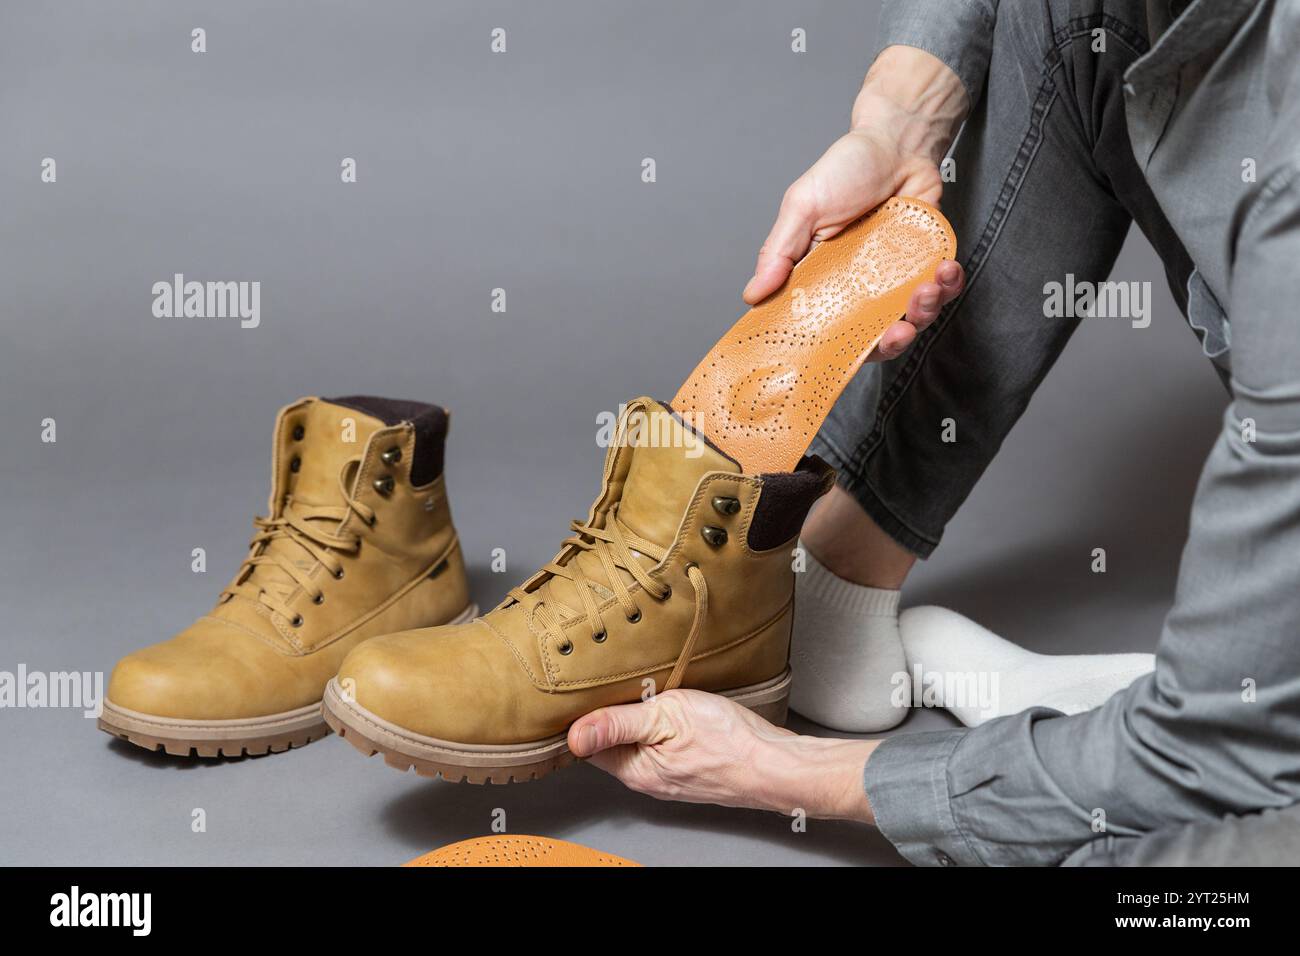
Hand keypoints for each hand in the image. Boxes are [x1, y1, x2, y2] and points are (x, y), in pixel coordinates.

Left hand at [568, 688, 880, 821]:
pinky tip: (675, 710)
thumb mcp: (666, 716)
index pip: (589, 742)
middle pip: (614, 742)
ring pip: (640, 743)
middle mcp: (648, 780)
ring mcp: (671, 778)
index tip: (588, 687)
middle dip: (612, 713)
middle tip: (618, 680)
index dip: (586, 712)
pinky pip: (664, 746)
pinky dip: (663, 727)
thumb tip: (573, 735)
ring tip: (647, 690)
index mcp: (634, 769)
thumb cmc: (729, 741)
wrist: (778, 764)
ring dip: (640, 718)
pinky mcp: (691, 771)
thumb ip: (617, 724)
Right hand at [743, 46, 968, 360]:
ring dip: (925, 312)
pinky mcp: (926, 262)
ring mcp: (895, 277)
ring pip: (913, 317)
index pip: (826, 330)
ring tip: (927, 288)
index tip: (845, 357)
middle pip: (875, 336)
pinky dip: (949, 286)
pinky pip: (943, 290)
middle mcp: (860, 286)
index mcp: (823, 281)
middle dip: (892, 342)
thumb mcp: (802, 208)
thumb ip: (779, 252)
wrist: (896, 141)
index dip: (835, 352)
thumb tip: (752, 295)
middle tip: (898, 330)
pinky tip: (946, 271)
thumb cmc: (844, 170)